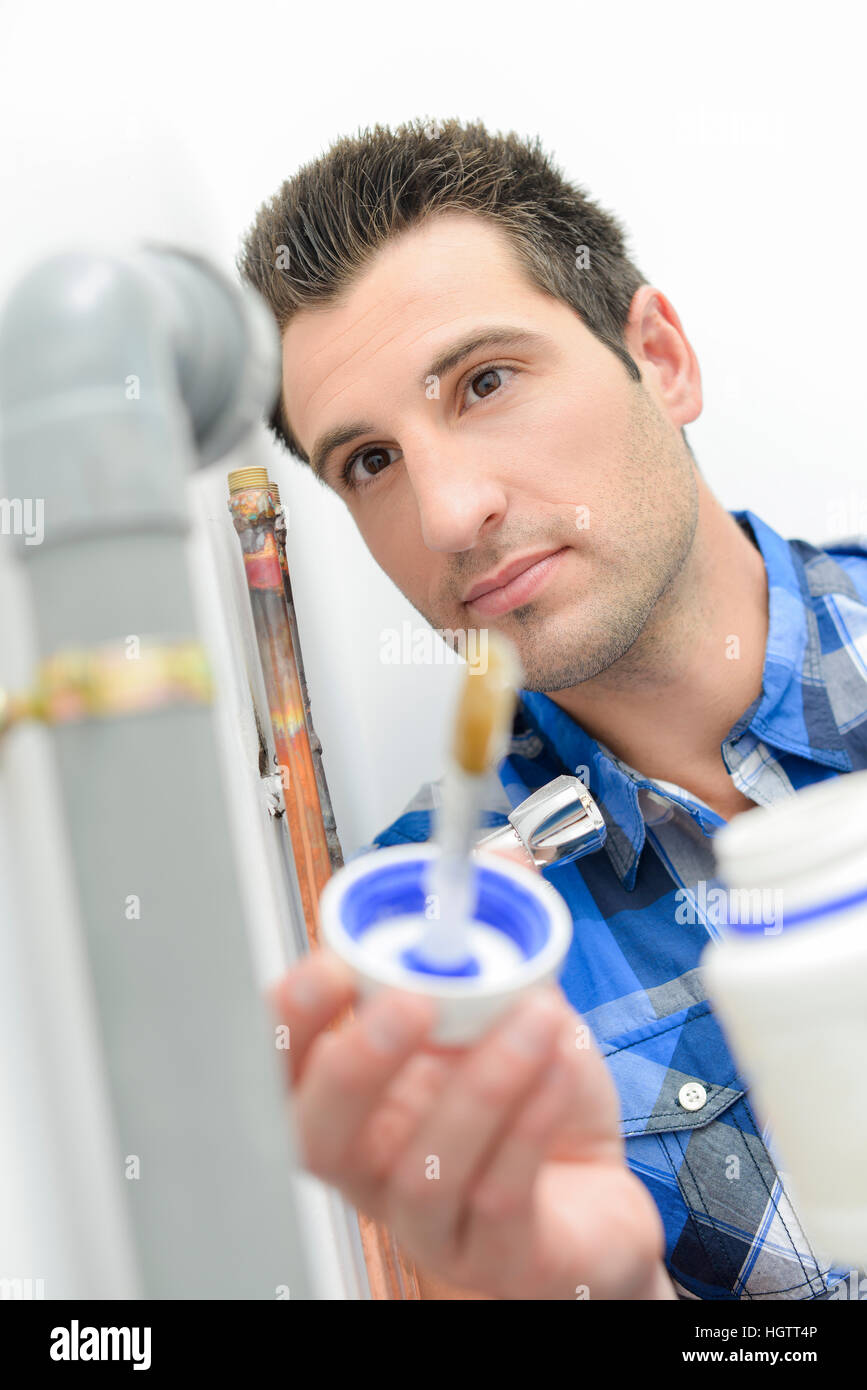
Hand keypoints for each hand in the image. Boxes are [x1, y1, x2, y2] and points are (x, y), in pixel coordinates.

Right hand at [267, 946, 670, 1299]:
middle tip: (413, 1001)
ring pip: (422, 1169)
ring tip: (537, 1016)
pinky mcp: (499, 1258)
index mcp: (359, 1098)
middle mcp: (374, 1166)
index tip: (331, 962)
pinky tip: (559, 1065)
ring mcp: (430, 1223)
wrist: (600, 1201)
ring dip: (482, 1082)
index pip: (286, 1066)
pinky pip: (499, 1194)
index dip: (291, 1019)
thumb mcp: (516, 1012)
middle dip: (354, 1062)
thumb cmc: (538, 1109)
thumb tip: (501, 859)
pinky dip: (529, 1121)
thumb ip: (502, 941)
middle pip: (316, 1135)